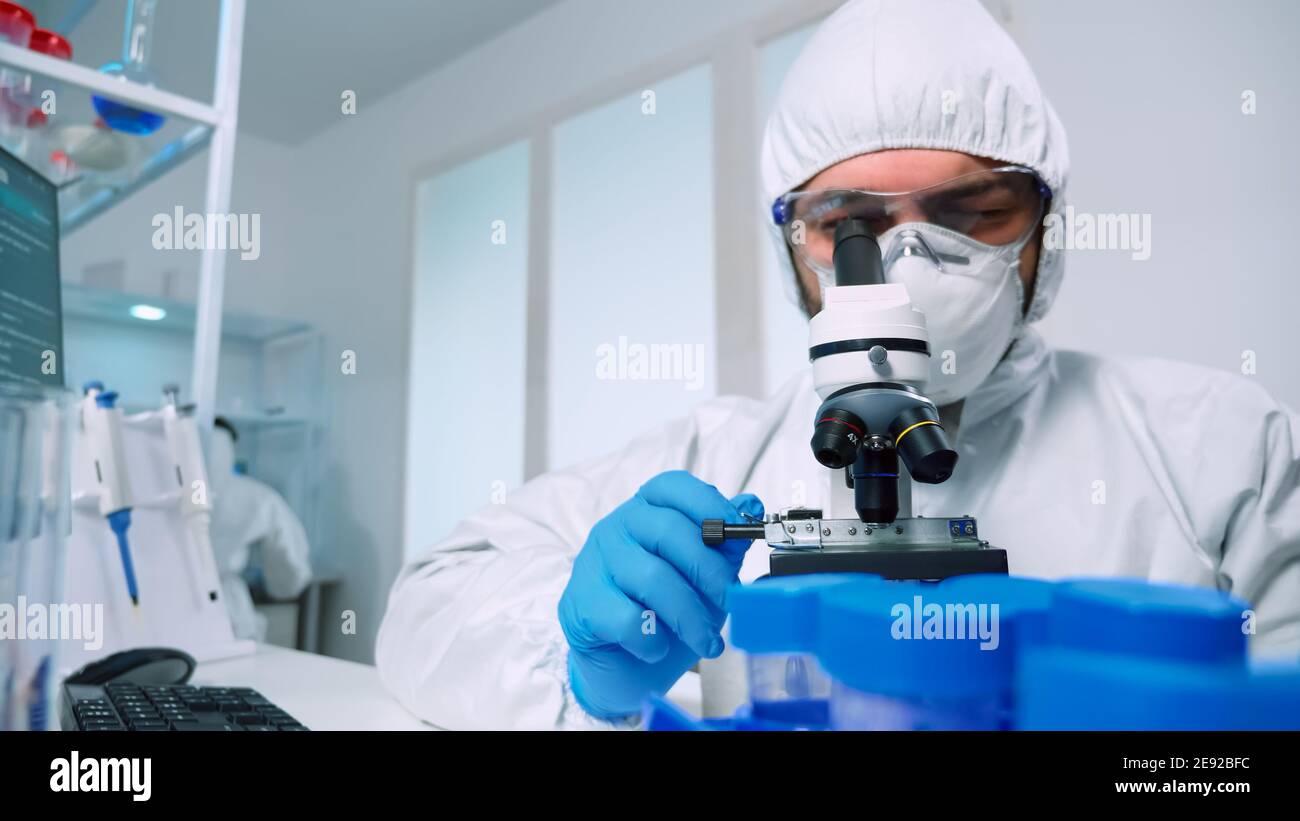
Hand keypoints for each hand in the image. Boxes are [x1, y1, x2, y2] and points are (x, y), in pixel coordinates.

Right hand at [558, 470, 762, 718]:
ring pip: (652, 578)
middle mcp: (616, 528)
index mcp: (645, 511)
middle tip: (729, 601)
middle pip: (668, 531)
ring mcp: (594, 563)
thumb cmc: (664, 613)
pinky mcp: (581, 603)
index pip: (673, 487)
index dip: (709, 504)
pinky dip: (652, 640)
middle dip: (709, 571)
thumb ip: (724, 544)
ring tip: (707, 642)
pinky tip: (656, 648)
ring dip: (690, 617)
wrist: (623, 667)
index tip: (738, 532)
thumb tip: (751, 504)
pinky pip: (627, 618)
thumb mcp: (702, 577)